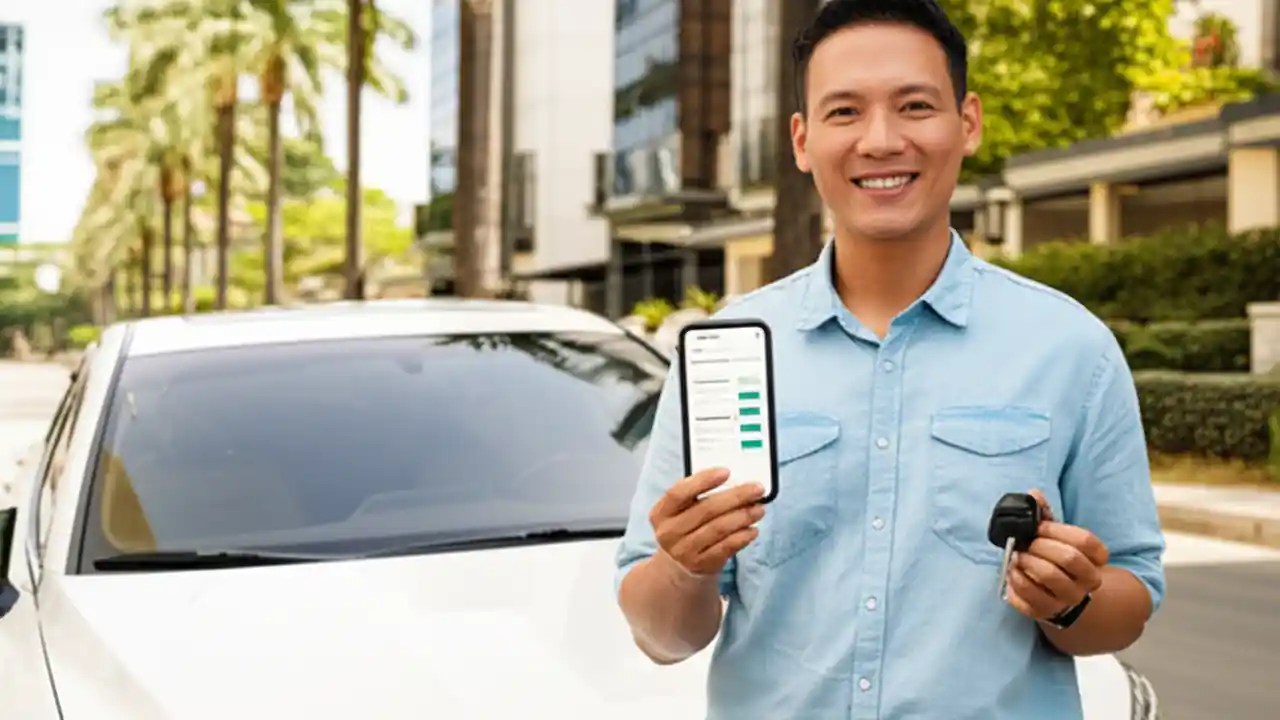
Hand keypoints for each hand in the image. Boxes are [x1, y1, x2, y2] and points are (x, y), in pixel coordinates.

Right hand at [649, 467, 764, 578]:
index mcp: (661, 512)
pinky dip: (742, 537)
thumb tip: (735, 481)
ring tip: (759, 509)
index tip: (726, 471)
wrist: (679, 565)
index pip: (679, 493)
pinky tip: (753, 529)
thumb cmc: (686, 527)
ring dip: (743, 516)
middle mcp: (669, 532)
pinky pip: (726, 547)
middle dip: (735, 497)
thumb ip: (699, 494)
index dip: (702, 480)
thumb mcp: (682, 511)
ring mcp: (684, 551)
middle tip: (756, 489)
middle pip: (705, 510)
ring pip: (719, 528)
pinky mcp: (702, 564)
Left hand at [1005, 489, 1108, 622]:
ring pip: (1050, 577)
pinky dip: (1016, 580)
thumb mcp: (1056, 537)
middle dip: (1041, 545)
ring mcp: (1068, 599)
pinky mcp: (1046, 612)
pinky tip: (1012, 571)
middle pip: (1069, 558)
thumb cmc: (1056, 559)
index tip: (1039, 527)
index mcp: (1096, 559)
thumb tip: (1033, 494)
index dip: (1057, 530)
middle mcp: (1088, 581)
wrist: (1059, 598)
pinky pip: (1029, 596)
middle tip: (1027, 543)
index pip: (1085, 540)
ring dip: (1028, 562)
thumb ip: (1045, 516)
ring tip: (1017, 556)